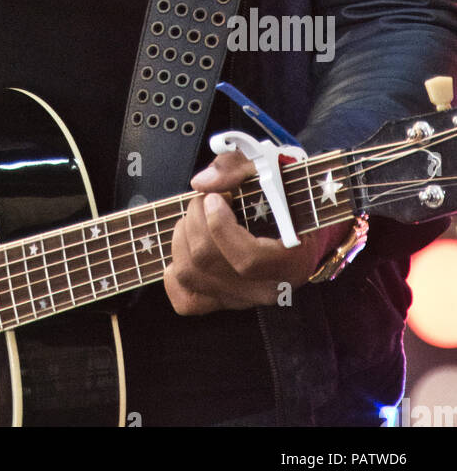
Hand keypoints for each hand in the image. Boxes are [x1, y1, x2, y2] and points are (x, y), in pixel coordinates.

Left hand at [163, 149, 349, 314]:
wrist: (296, 225)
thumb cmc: (283, 195)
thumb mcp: (269, 168)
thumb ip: (236, 168)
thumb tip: (201, 184)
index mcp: (290, 262)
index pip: (245, 259)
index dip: (219, 226)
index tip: (216, 198)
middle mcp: (266, 289)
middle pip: (207, 262)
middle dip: (195, 219)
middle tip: (206, 199)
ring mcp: (242, 300)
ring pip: (190, 275)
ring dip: (182, 236)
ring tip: (198, 216)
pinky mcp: (223, 302)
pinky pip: (185, 301)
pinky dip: (174, 274)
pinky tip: (186, 247)